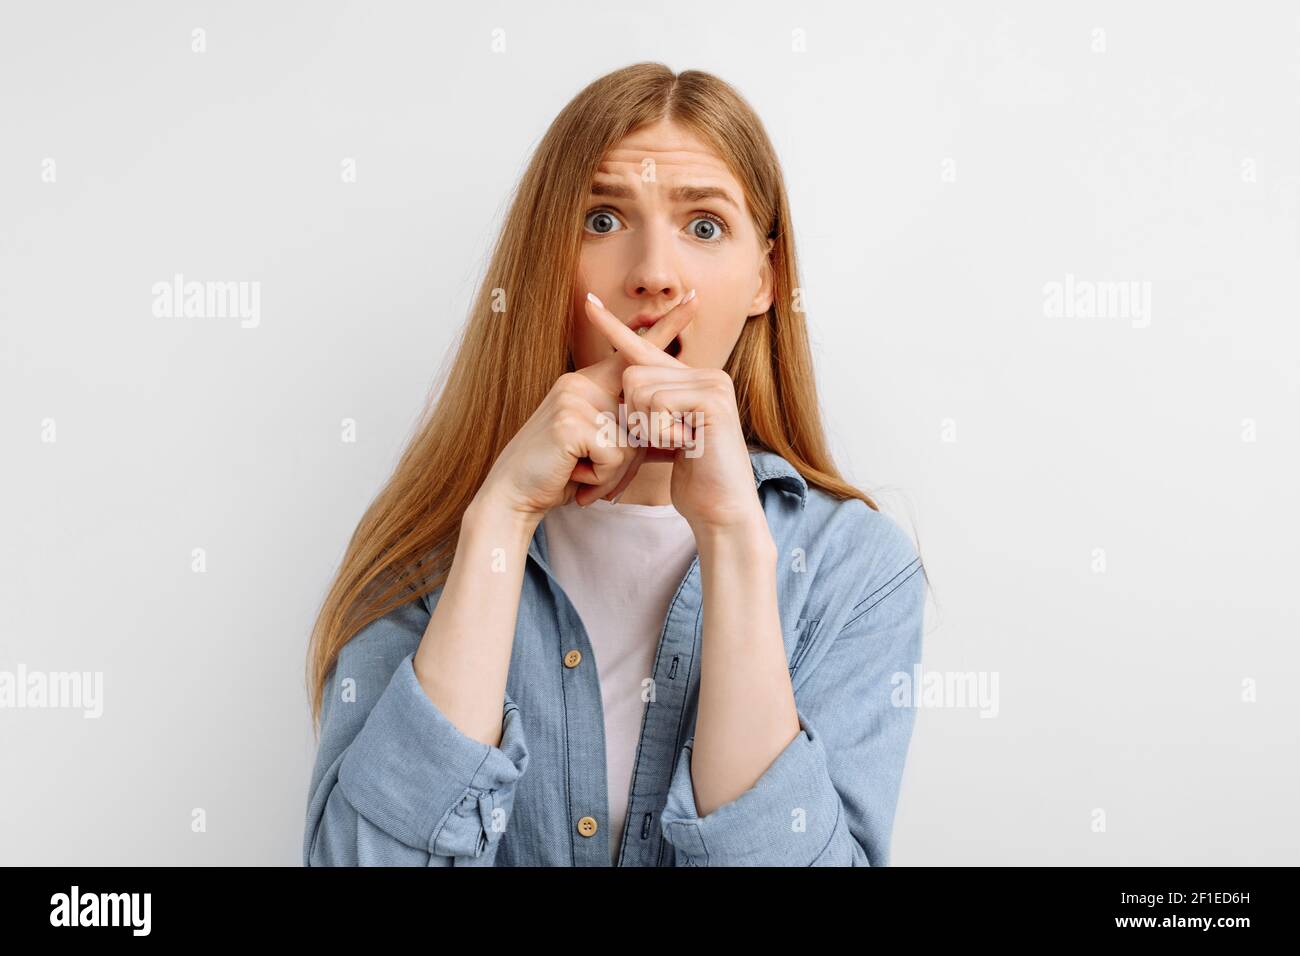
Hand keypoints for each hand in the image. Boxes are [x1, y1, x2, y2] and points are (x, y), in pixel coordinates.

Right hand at [473, 291, 697, 521]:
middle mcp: (580, 383)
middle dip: (627, 459)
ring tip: (578, 475)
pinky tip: (574, 477)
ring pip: (630, 441)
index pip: (633, 352)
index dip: (667, 327)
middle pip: (641, 415)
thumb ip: (633, 434)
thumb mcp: (600, 449)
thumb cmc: (559, 474)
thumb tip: (679, 434)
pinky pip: (614, 455)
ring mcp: (573, 399)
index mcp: (589, 383)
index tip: (694, 297)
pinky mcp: (570, 422)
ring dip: (611, 472)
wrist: (512, 496)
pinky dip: (601, 477)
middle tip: (588, 474)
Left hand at [583, 294, 764, 534]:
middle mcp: (704, 373)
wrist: (723, 511)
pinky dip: (661, 433)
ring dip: (647, 428)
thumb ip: (645, 414)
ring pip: (639, 389)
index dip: (614, 328)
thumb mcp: (662, 441)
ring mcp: (711, 382)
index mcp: (690, 381)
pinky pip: (656, 403)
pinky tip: (686, 446)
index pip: (643, 350)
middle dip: (632, 417)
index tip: (588, 303)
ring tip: (678, 445)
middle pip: (631, 374)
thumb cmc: (694, 482)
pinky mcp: (712, 397)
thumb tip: (618, 397)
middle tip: (663, 443)